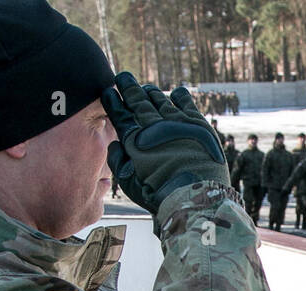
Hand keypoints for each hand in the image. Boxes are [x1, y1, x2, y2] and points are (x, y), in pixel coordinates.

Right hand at [102, 73, 229, 213]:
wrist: (194, 197)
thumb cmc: (159, 195)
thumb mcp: (130, 183)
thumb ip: (118, 161)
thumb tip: (115, 143)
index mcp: (135, 140)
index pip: (120, 115)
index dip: (113, 102)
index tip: (108, 92)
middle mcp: (154, 126)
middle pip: (139, 102)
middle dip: (129, 88)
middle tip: (123, 77)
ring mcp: (176, 122)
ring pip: (161, 100)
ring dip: (152, 93)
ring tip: (146, 89)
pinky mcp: (198, 124)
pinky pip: (186, 103)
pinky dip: (180, 97)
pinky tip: (176, 93)